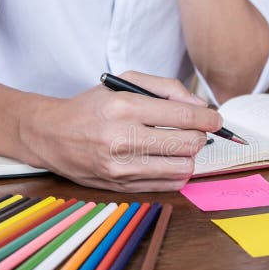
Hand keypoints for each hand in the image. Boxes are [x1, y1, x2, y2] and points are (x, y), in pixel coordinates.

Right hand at [19, 71, 221, 191]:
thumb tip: (201, 107)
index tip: (215, 119)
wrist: (53, 136)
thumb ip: (167, 88)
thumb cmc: (93, 106)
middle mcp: (123, 139)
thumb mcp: (126, 82)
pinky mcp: (122, 186)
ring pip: (183, 168)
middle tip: (194, 131)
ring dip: (189, 156)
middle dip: (200, 136)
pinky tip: (167, 160)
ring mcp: (122, 167)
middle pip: (188, 144)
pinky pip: (169, 184)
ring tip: (178, 145)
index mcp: (124, 107)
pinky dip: (177, 172)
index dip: (209, 119)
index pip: (184, 116)